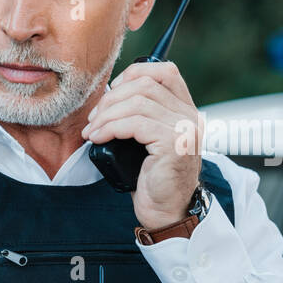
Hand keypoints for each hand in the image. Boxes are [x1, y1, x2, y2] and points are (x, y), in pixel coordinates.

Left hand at [81, 61, 202, 229]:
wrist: (166, 211)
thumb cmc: (153, 178)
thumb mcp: (149, 139)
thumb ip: (142, 114)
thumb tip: (109, 96)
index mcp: (186, 110)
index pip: (165, 71)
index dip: (133, 74)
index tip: (112, 93)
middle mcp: (190, 115)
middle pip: (145, 84)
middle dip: (111, 98)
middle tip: (93, 119)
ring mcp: (185, 129)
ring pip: (137, 102)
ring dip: (106, 115)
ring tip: (92, 131)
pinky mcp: (174, 144)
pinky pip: (135, 124)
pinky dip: (110, 128)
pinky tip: (98, 139)